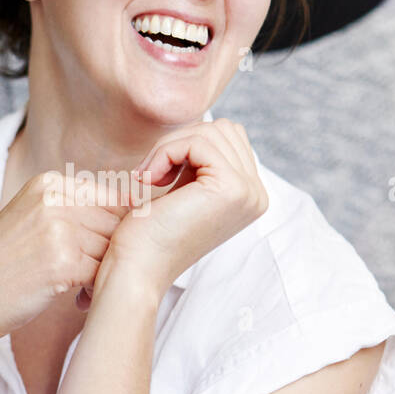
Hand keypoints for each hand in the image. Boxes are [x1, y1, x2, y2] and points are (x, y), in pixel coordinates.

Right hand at [0, 170, 126, 347]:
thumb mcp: (32, 219)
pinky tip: (78, 300)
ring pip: (112, 249)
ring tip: (83, 289)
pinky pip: (102, 272)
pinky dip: (95, 290)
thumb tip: (134, 208)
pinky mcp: (62, 261)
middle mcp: (54, 199)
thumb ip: (73, 209)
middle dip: (113, 253)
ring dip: (105, 273)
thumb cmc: (1, 266)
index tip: (110, 250)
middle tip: (94, 276)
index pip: (113, 195)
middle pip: (116, 222)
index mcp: (49, 183)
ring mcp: (58, 228)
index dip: (119, 228)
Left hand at [92, 118, 267, 301]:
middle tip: (151, 175)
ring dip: (169, 148)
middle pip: (223, 129)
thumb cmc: (149, 234)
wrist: (137, 270)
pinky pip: (197, 142)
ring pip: (210, 132)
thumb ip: (203, 162)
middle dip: (179, 143)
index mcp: (250, 196)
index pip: (228, 137)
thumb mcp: (186, 188)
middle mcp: (257, 195)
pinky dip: (165, 153)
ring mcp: (249, 192)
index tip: (158, 176)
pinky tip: (150, 180)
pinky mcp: (231, 188)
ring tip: (150, 178)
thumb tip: (210, 123)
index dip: (187, 146)